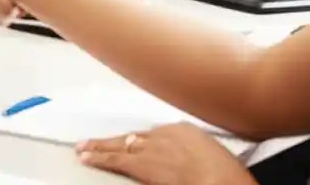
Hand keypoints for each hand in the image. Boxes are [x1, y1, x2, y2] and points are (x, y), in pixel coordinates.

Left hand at [75, 123, 255, 184]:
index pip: (155, 133)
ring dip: (100, 147)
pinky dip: (99, 157)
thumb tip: (187, 161)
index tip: (133, 143)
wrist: (222, 182)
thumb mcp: (213, 154)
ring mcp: (152, 148)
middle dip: (114, 140)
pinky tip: (87, 158)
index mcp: (184, 129)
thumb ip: (194, 152)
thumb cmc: (226, 176)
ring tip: (84, 148)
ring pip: (120, 145)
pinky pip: (116, 159)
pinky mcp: (142, 164)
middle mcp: (165, 134)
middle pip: (133, 136)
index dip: (141, 141)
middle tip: (94, 140)